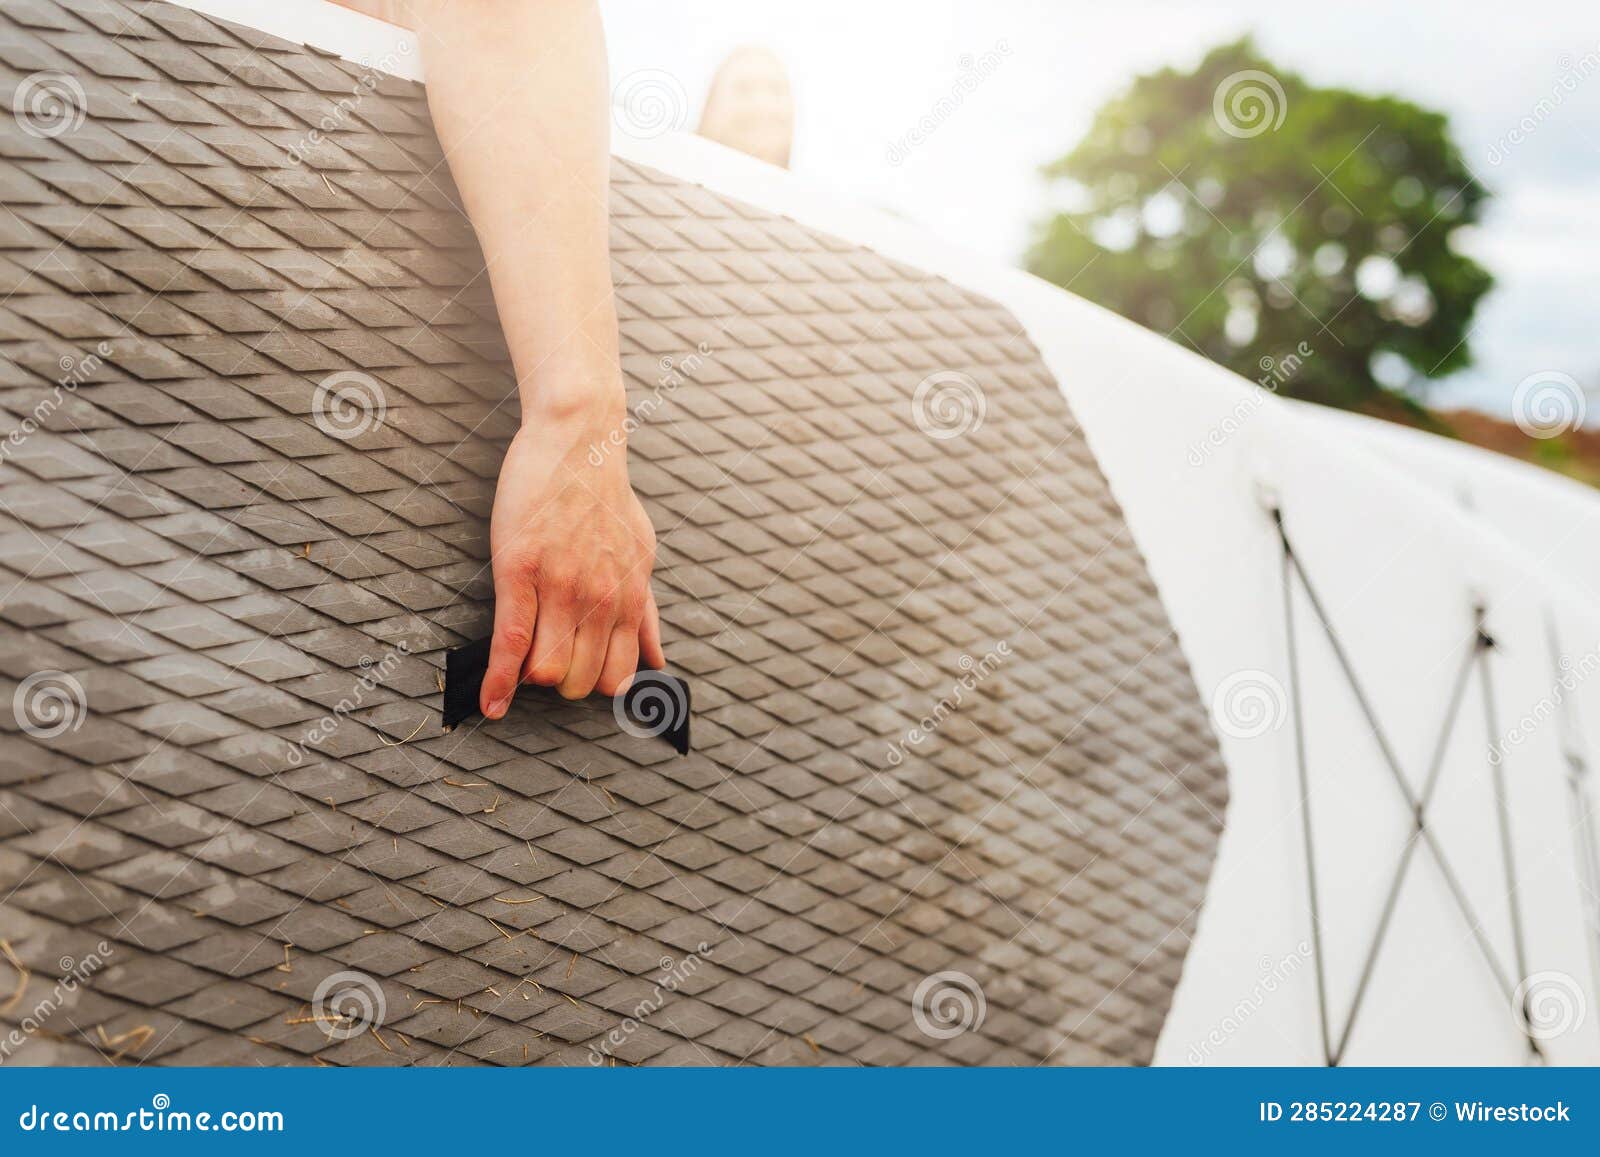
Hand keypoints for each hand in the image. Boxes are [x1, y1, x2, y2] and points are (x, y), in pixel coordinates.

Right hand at [480, 393, 664, 716]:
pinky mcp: (520, 569)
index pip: (618, 677)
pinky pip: (511, 642)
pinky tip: (491, 703)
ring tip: (520, 657)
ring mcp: (561, 585)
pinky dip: (498, 682)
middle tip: (544, 656)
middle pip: (582, 682)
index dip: (592, 684)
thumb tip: (658, 661)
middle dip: (560, 681)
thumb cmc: (605, 496)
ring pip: (548, 670)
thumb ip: (647, 612)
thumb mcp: (641, 555)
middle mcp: (602, 599)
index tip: (575, 673)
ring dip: (530, 676)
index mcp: (630, 598)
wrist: (579, 440)